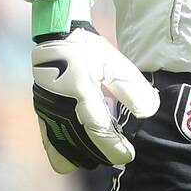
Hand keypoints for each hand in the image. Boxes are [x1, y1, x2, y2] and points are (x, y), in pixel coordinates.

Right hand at [31, 22, 160, 171]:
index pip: (98, 129)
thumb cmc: (89, 49)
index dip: (114, 147)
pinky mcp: (42, 113)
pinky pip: (50, 143)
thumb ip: (132, 88)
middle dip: (103, 154)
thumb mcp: (115, 63)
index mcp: (81, 89)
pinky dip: (67, 151)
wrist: (57, 35)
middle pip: (82, 145)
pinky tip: (81, 147)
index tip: (129, 155)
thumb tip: (149, 112)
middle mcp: (61, 104)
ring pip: (64, 150)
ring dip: (85, 155)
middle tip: (120, 153)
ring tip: (102, 151)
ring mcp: (48, 110)